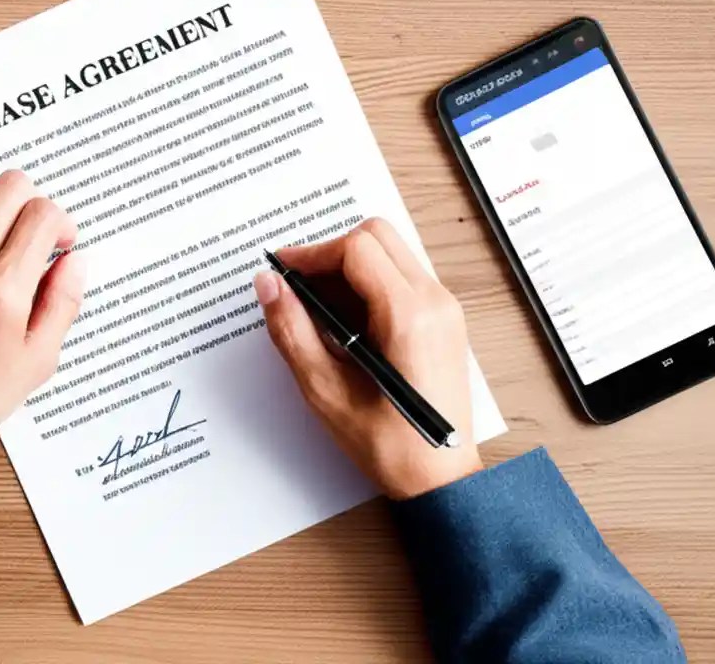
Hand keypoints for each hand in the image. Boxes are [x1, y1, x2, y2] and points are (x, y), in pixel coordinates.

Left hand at [0, 170, 84, 461]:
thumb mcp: (36, 362)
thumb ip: (61, 304)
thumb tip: (74, 264)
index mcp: (3, 290)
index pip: (41, 214)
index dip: (61, 222)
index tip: (60, 243)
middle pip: (9, 186)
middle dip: (33, 202)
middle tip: (35, 233)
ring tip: (1, 230)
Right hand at [254, 218, 481, 498]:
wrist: (441, 478)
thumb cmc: (391, 446)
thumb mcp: (326, 391)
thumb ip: (293, 331)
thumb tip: (270, 286)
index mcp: (409, 317)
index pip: (356, 249)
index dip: (312, 253)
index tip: (282, 272)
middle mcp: (435, 302)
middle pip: (377, 237)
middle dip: (330, 254)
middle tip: (298, 287)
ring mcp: (444, 309)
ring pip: (390, 252)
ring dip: (349, 268)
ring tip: (319, 311)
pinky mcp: (443, 319)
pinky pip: (403, 277)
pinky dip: (368, 284)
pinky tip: (346, 323)